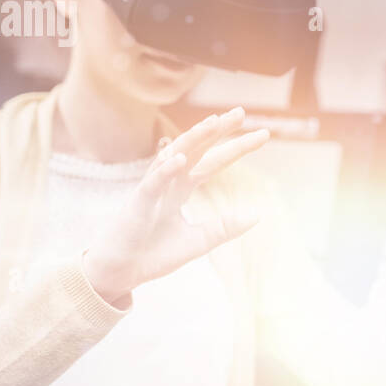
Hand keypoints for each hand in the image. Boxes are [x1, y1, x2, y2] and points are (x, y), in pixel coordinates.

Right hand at [82, 107, 267, 304]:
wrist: (121, 273)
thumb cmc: (153, 254)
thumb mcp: (198, 241)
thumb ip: (225, 227)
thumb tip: (258, 215)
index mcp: (182, 189)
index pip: (214, 162)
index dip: (236, 148)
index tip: (263, 135)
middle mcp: (169, 182)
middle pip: (197, 149)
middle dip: (217, 131)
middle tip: (241, 112)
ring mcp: (153, 189)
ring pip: (174, 156)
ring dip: (193, 139)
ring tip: (214, 123)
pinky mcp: (137, 203)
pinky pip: (153, 182)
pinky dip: (166, 169)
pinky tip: (180, 158)